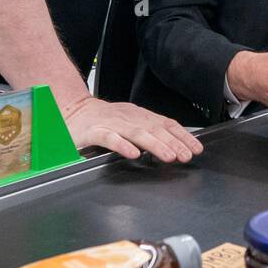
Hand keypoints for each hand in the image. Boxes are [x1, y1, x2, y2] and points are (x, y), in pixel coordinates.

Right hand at [61, 97, 202, 162]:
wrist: (71, 111)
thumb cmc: (102, 120)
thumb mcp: (130, 122)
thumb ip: (149, 131)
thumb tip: (175, 144)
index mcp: (139, 115)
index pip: (166, 124)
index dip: (182, 136)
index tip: (196, 148)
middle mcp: (128, 117)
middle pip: (155, 129)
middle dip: (174, 142)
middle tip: (186, 155)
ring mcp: (111, 123)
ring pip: (137, 133)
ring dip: (155, 145)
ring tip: (169, 156)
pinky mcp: (94, 132)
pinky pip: (110, 138)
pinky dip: (122, 145)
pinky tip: (133, 154)